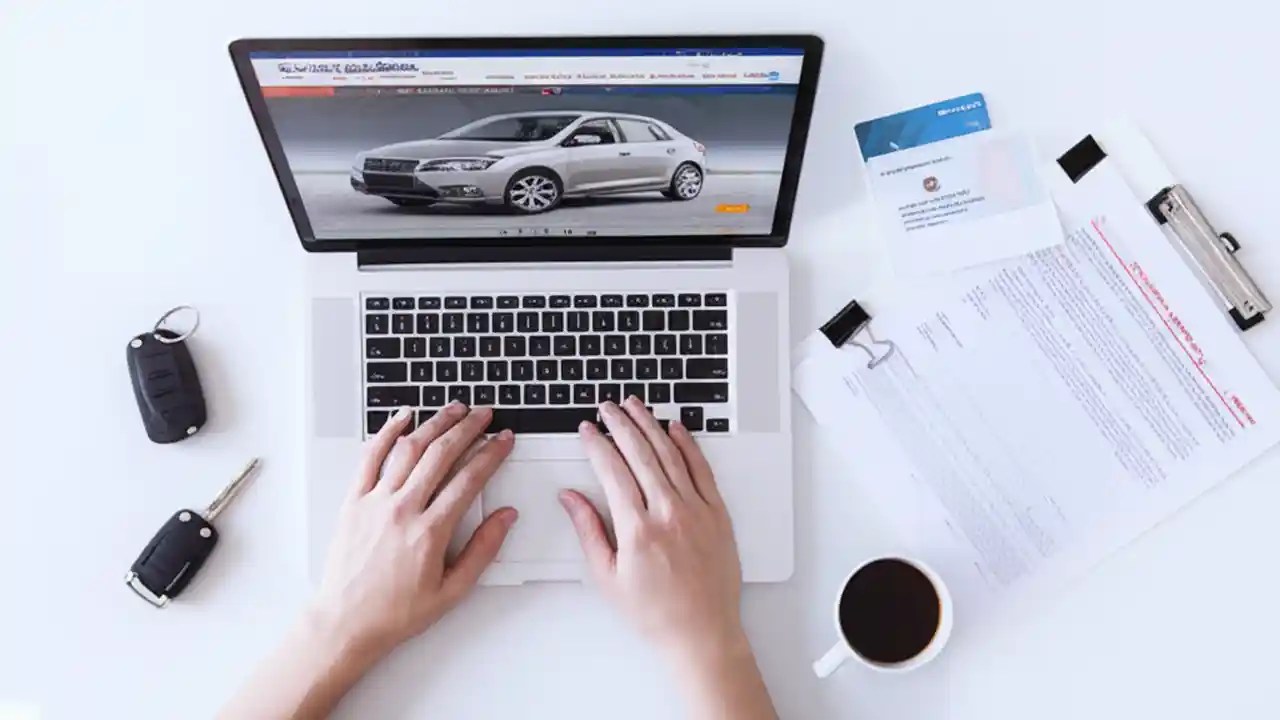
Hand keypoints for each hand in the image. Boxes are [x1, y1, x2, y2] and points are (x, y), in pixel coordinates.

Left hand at [310, 402, 516, 657]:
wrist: (346, 622)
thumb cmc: (396, 612)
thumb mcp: (452, 590)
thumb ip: (483, 550)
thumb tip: (505, 517)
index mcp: (431, 532)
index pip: (469, 478)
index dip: (491, 453)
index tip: (504, 440)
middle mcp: (403, 510)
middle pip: (442, 454)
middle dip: (469, 428)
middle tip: (484, 414)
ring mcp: (375, 502)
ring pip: (409, 448)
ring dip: (435, 423)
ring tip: (454, 409)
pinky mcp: (353, 501)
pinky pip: (370, 457)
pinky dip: (387, 432)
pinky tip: (403, 417)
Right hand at [560, 397, 743, 659]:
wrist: (702, 633)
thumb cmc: (655, 613)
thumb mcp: (607, 577)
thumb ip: (588, 530)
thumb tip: (570, 497)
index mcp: (637, 529)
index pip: (612, 470)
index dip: (597, 444)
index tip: (587, 429)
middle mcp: (668, 513)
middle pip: (641, 453)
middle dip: (621, 424)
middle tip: (608, 407)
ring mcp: (697, 511)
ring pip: (671, 454)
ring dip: (651, 425)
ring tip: (636, 406)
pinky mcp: (718, 514)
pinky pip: (702, 469)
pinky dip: (688, 445)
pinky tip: (676, 428)